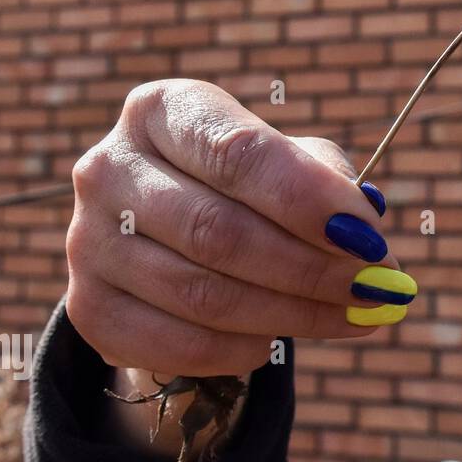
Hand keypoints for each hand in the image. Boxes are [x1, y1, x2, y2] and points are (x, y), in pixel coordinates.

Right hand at [65, 77, 408, 386]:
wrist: (171, 242)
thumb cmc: (251, 188)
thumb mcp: (291, 163)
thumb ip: (329, 184)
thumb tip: (367, 234)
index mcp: (162, 110)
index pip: (237, 153)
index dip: (309, 200)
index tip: (369, 238)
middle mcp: (109, 167)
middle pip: (220, 232)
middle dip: (312, 268)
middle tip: (375, 290)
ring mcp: (87, 240)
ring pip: (203, 294)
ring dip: (292, 314)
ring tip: (354, 317)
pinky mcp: (88, 307)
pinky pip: (175, 343)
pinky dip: (238, 350)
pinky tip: (276, 343)